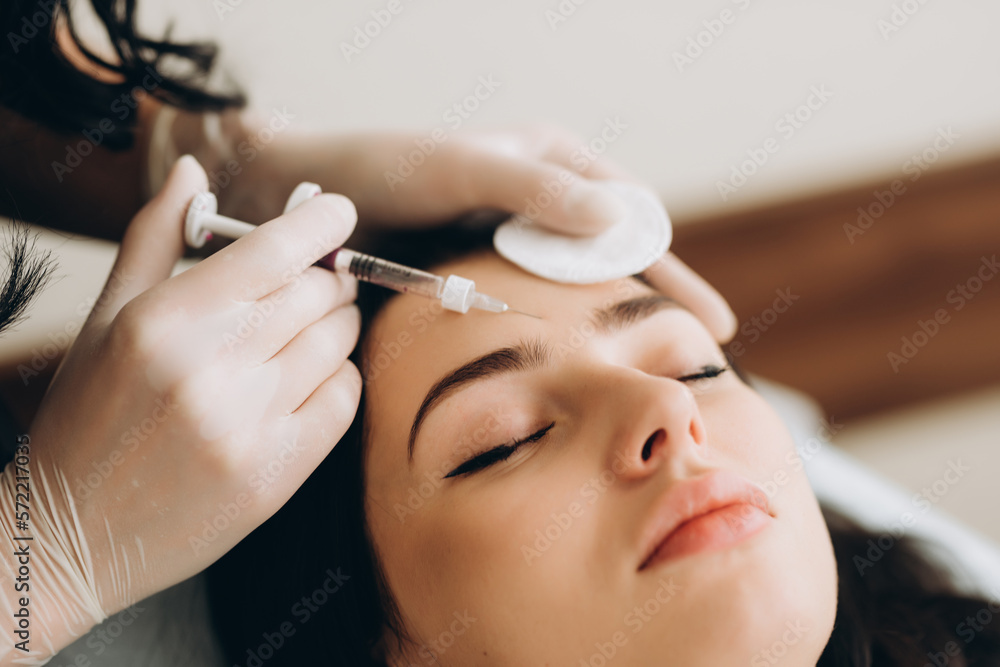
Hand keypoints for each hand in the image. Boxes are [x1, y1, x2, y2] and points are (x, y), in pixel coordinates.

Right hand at [0, 156, 361, 661]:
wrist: (72, 535)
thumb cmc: (89, 417)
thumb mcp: (108, 320)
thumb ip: (155, 239)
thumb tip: (192, 170)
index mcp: (163, 322)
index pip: (275, 250)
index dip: (320, 221)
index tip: (337, 211)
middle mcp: (209, 370)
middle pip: (319, 293)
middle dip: (327, 278)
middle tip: (314, 282)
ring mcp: (247, 427)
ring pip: (339, 343)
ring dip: (332, 329)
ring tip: (296, 338)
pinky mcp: (276, 474)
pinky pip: (344, 399)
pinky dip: (336, 380)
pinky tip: (302, 383)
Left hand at [167, 114, 736, 342]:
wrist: (299, 199)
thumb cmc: (380, 166)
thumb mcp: (462, 167)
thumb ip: (536, 188)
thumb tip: (622, 218)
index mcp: (553, 163)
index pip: (632, 218)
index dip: (671, 270)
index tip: (709, 323)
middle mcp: (540, 205)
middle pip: (613, 260)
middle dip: (654, 305)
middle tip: (698, 361)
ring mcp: (508, 247)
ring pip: (574, 293)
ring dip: (608, 331)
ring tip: (647, 379)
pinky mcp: (477, 279)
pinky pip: (529, 314)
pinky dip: (554, 342)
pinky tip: (571, 375)